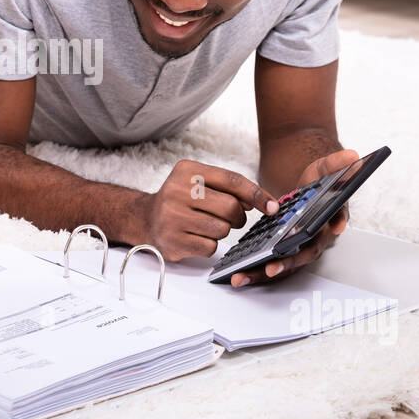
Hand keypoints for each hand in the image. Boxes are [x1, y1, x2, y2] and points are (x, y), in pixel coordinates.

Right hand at [139, 160, 279, 261]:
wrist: (145, 219)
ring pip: (221, 229)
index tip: (272, 207)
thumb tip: (262, 202)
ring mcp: (172, 217)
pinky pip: (209, 247)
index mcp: (187, 171)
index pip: (232, 180)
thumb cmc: (181, 199)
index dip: (256, 194)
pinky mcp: (173, 241)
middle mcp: (176, 190)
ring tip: (205, 225)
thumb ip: (229, 188)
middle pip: (230, 207)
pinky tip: (195, 236)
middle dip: (238, 217)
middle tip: (232, 218)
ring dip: (221, 231)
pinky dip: (209, 244)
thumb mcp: (199, 183)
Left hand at [230, 149, 358, 286]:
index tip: (310, 245)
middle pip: (303, 256)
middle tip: (270, 268)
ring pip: (284, 266)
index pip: (327, 230)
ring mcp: (299, 248)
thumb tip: (354, 156)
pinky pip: (272, 265)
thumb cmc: (319, 181)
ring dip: (263, 274)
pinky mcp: (284, 251)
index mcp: (329, 221)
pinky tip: (236, 275)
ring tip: (240, 279)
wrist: (310, 188)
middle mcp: (316, 239)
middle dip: (287, 263)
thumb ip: (336, 163)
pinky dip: (256, 271)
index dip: (319, 239)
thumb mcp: (325, 167)